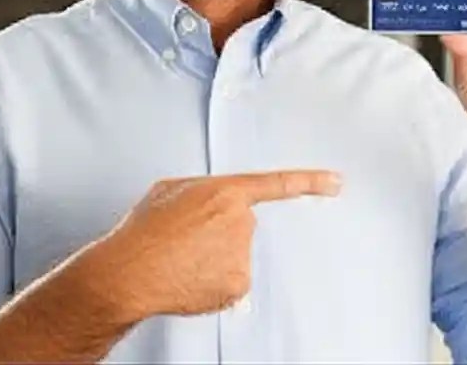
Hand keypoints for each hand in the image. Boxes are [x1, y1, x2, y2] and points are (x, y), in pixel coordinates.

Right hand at [93, 170, 340, 319]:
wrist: (131, 271)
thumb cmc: (144, 230)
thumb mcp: (169, 190)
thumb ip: (201, 189)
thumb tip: (208, 201)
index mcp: (226, 191)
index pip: (277, 184)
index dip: (310, 182)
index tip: (336, 183)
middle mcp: (241, 221)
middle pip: (242, 225)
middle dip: (219, 231)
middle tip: (186, 239)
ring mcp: (242, 255)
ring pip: (235, 254)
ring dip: (214, 257)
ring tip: (182, 259)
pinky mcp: (237, 284)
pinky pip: (232, 281)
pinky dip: (214, 282)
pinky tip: (190, 278)